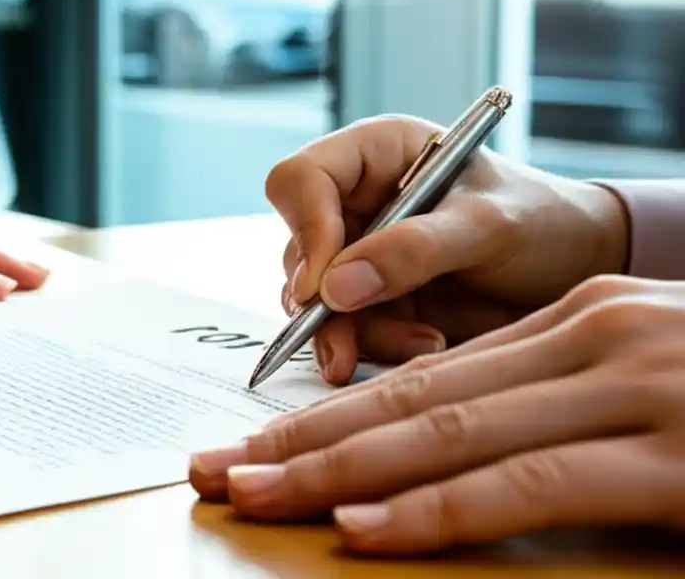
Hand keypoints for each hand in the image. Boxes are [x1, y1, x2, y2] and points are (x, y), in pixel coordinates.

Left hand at [190, 274, 684, 552]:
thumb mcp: (634, 386)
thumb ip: (544, 401)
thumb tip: (436, 447)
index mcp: (574, 322)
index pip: (419, 374)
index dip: (324, 413)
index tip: (250, 445)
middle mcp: (591, 339)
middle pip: (411, 399)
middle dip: (301, 441)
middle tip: (214, 470)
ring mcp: (632, 392)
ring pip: (448, 435)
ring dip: (337, 473)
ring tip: (255, 496)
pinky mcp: (671, 460)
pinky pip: (524, 485)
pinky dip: (438, 512)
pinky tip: (369, 531)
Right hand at [264, 115, 627, 383]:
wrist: (581, 269)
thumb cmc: (545, 221)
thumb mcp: (490, 226)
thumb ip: (414, 250)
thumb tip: (333, 287)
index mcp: (376, 154)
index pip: (300, 180)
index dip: (304, 229)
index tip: (325, 285)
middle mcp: (356, 200)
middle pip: (299, 251)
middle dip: (326, 304)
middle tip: (346, 345)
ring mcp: (362, 252)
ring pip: (317, 300)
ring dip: (356, 332)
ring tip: (423, 341)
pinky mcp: (375, 298)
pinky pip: (348, 329)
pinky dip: (377, 345)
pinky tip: (426, 342)